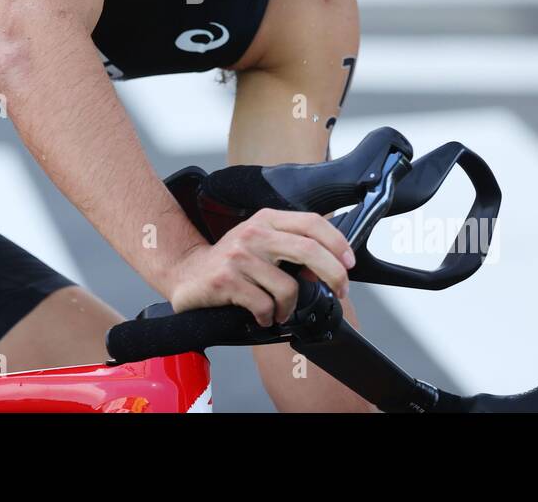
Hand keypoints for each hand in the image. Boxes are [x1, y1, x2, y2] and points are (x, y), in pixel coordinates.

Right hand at [168, 208, 355, 326]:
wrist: (187, 274)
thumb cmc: (232, 262)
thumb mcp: (262, 244)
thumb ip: (292, 248)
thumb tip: (327, 267)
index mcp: (266, 220)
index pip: (312, 222)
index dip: (337, 243)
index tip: (350, 263)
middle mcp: (253, 232)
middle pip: (308, 250)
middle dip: (333, 274)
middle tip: (340, 291)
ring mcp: (238, 255)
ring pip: (288, 287)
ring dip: (289, 308)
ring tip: (279, 310)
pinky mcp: (226, 280)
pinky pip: (264, 305)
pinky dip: (268, 317)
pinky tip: (260, 315)